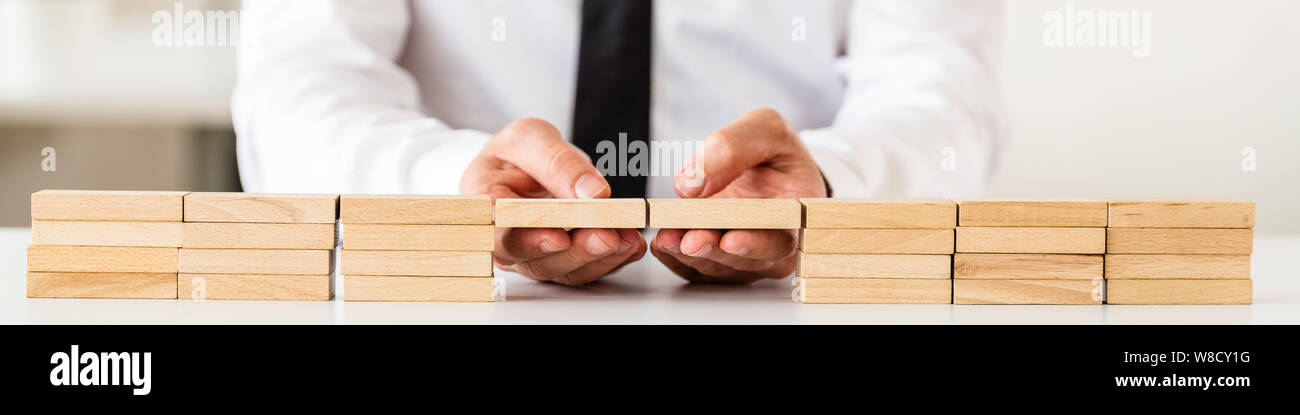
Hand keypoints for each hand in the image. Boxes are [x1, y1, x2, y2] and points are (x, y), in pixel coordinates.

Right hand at [460, 118, 646, 285]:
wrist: (525, 166)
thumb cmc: (516, 154)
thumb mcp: (531, 138)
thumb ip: (557, 162)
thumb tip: (592, 193)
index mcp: (485, 205)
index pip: (501, 229)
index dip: (530, 238)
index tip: (560, 235)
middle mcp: (504, 239)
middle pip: (533, 258)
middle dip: (573, 251)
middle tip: (605, 238)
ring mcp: (531, 255)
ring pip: (562, 269)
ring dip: (597, 258)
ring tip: (626, 240)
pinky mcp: (559, 261)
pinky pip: (584, 269)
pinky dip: (611, 260)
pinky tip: (631, 245)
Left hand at [651, 108, 826, 283]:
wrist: (767, 166)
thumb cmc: (775, 150)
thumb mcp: (765, 130)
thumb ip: (732, 149)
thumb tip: (691, 184)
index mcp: (797, 217)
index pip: (781, 240)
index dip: (755, 244)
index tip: (729, 239)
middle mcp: (774, 247)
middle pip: (743, 260)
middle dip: (713, 251)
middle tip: (690, 241)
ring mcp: (745, 258)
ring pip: (716, 267)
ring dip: (689, 256)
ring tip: (667, 239)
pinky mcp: (718, 260)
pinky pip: (696, 268)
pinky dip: (676, 259)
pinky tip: (662, 245)